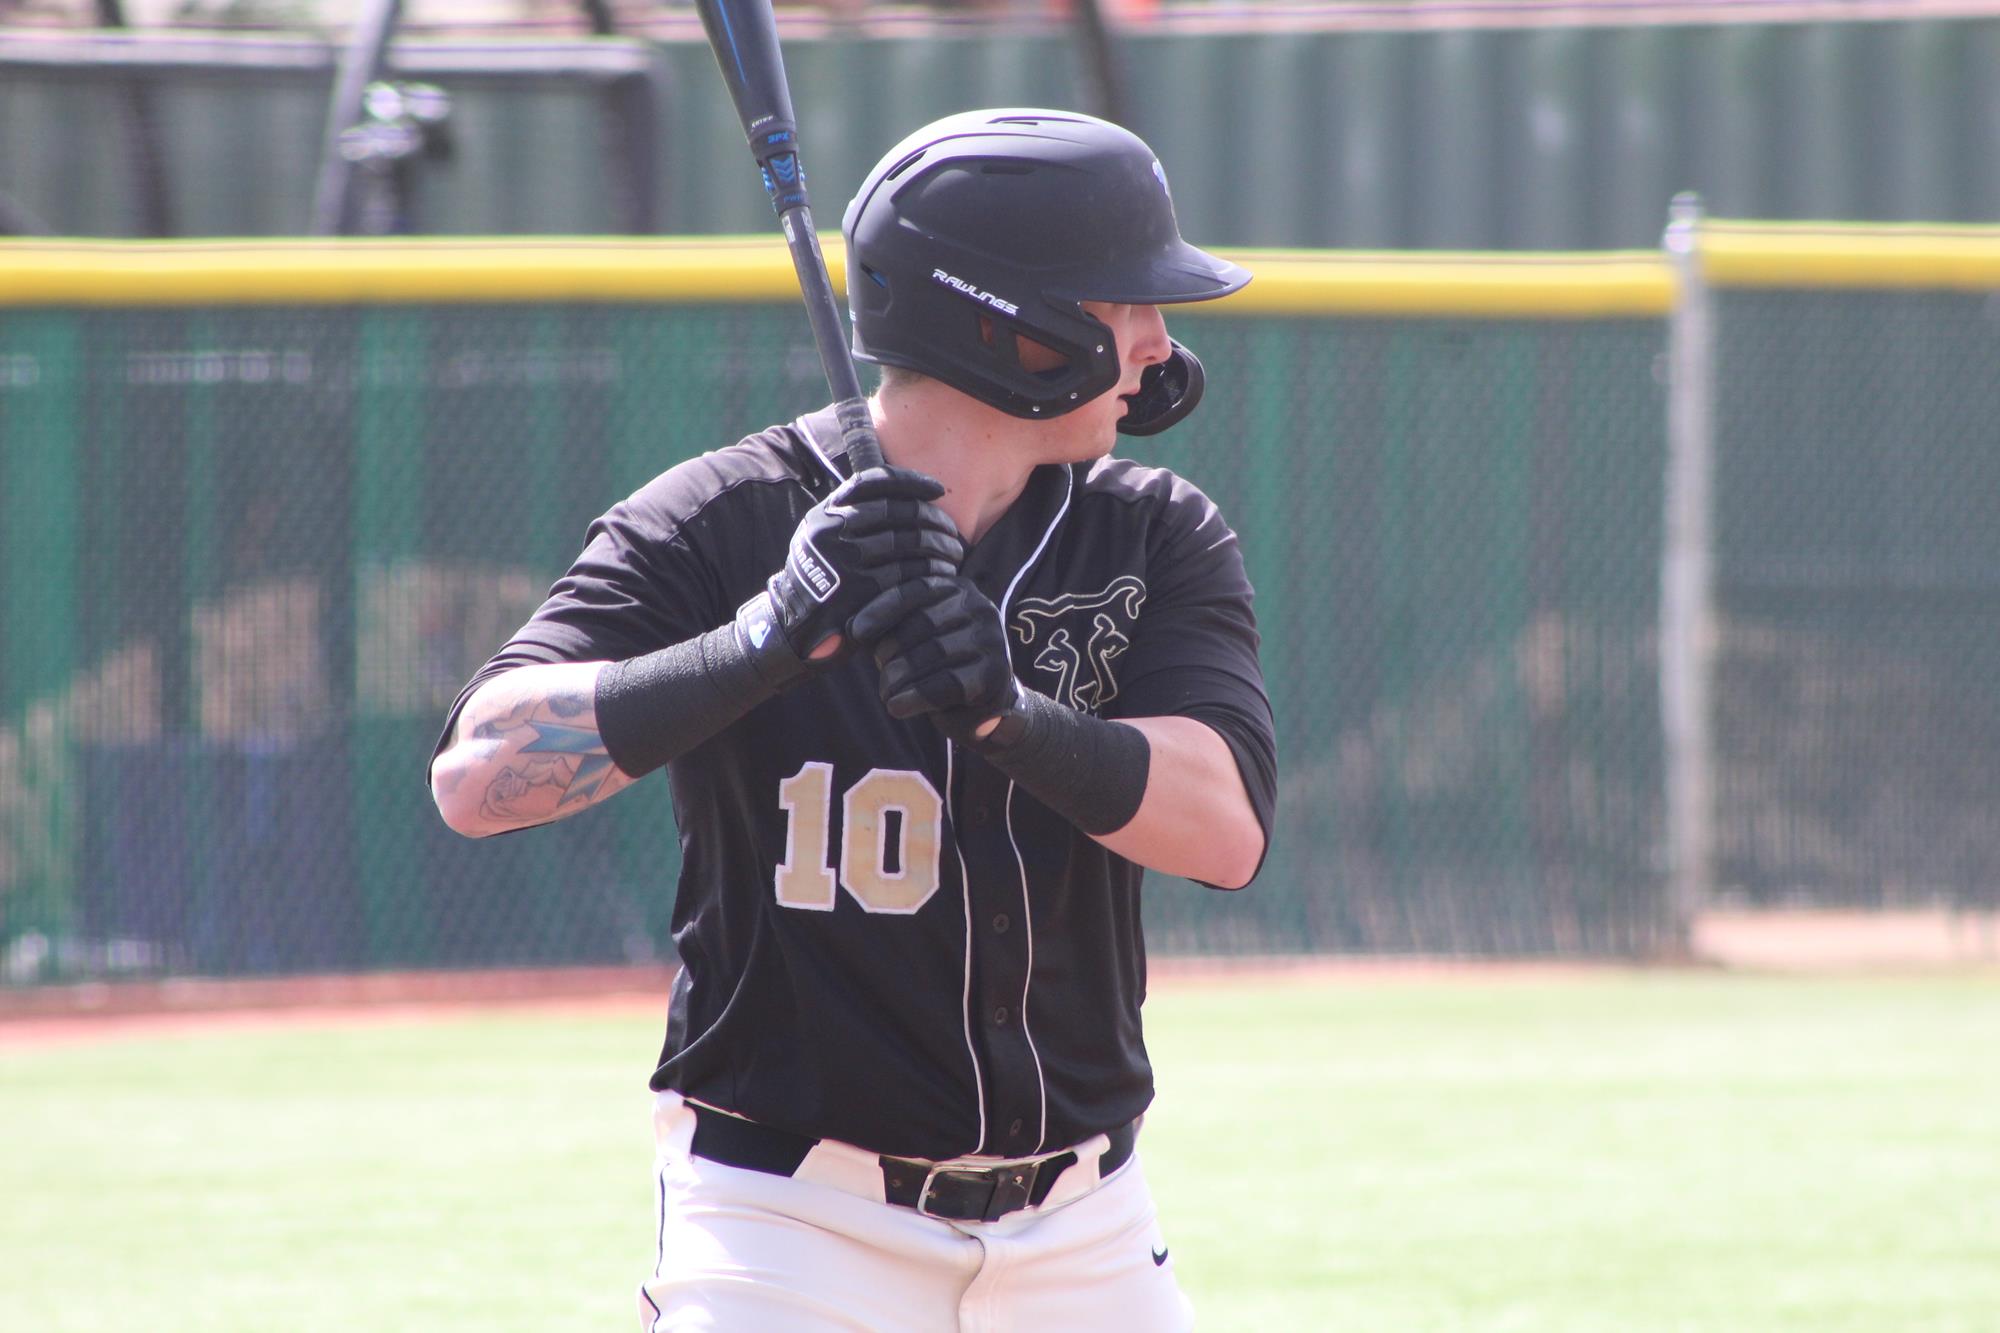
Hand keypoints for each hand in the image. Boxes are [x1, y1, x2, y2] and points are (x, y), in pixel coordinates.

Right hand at [765, 466, 964, 664]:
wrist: (794, 619)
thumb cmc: (822, 574)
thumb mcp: (823, 534)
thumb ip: (852, 512)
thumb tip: (904, 492)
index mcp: (828, 510)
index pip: (875, 481)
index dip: (911, 481)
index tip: (938, 490)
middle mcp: (833, 529)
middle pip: (897, 511)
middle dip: (933, 519)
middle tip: (953, 531)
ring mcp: (844, 558)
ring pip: (906, 541)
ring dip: (938, 546)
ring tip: (954, 553)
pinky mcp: (858, 588)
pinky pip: (905, 575)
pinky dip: (930, 573)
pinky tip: (944, 575)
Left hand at [851, 575, 1020, 744]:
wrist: (982, 708)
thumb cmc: (938, 667)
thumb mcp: (913, 639)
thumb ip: (888, 627)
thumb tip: (849, 629)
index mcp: (957, 588)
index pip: (914, 591)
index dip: (881, 610)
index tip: (855, 632)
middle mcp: (979, 607)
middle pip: (921, 624)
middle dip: (891, 652)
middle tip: (880, 675)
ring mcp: (991, 639)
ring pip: (931, 654)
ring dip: (899, 679)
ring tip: (887, 694)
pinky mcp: (994, 673)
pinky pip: (946, 683)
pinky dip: (915, 697)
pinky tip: (897, 707)